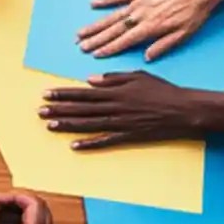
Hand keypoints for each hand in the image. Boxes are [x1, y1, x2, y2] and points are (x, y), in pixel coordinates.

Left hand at [40, 71, 204, 149]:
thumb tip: (90, 80)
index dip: (62, 94)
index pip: (82, 92)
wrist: (184, 110)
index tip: (45, 94)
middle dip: (58, 110)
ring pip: (88, 124)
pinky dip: (90, 144)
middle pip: (81, 108)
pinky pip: (106, 140)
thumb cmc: (162, 90)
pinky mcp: (129, 135)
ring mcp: (121, 122)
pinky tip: (75, 146)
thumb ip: (112, 78)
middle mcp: (114, 106)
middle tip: (39, 111)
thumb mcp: (137, 76)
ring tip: (49, 126)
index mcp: (114, 91)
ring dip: (67, 125)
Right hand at [78, 0, 223, 60]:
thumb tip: (146, 56)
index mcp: (150, 27)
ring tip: (81, 32)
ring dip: (96, 24)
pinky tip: (93, 4)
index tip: (95, 54)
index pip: (124, 41)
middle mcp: (140, 15)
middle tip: (80, 45)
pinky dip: (106, 0)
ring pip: (112, 15)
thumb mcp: (184, 34)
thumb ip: (163, 45)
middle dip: (96, 39)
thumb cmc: (195, 12)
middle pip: (113, 29)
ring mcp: (139, 1)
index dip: (108, 48)